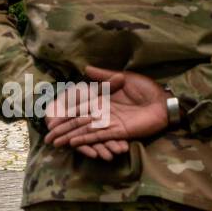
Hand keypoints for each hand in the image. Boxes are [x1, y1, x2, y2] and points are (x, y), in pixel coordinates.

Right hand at [45, 66, 169, 149]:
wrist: (164, 101)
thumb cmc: (146, 88)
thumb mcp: (123, 77)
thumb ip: (103, 76)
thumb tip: (85, 68)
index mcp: (102, 100)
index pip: (78, 107)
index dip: (63, 112)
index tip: (48, 117)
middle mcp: (103, 113)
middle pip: (78, 122)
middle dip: (62, 129)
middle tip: (47, 136)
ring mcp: (110, 123)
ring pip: (86, 131)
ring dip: (70, 137)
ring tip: (55, 143)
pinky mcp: (119, 131)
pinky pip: (100, 136)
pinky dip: (86, 140)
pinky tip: (73, 142)